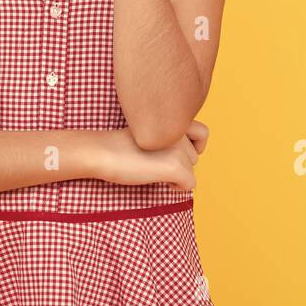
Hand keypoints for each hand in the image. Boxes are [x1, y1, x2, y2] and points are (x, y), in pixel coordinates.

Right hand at [95, 120, 209, 193]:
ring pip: (191, 170)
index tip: (170, 150)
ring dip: (176, 174)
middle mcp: (180, 130)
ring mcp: (179, 148)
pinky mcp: (175, 166)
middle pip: (195, 156)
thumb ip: (170, 134)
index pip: (203, 134)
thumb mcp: (150, 131)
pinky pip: (190, 184)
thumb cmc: (121, 144)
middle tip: (155, 161)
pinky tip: (158, 180)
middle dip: (180, 162)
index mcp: (174, 118)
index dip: (192, 145)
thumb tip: (189, 153)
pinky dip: (177, 187)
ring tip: (152, 168)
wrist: (102, 152)